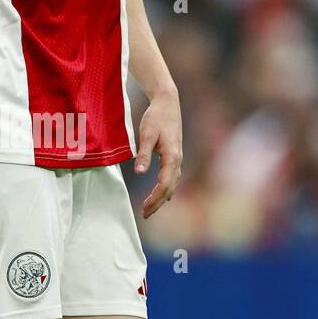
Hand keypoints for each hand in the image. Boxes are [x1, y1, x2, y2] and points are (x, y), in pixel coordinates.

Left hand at [134, 89, 182, 219]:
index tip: (143, 209)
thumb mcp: (147, 134)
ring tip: (150, 209)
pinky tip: (162, 195)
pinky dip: (166, 189)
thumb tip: (139, 172)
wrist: (168, 103)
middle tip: (145, 215)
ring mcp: (178, 158)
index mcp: (172, 157)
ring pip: (172, 184)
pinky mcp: (174, 156)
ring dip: (162, 198)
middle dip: (158, 203)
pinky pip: (172, 178)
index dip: (154, 199)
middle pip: (169, 189)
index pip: (164, 185)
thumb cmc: (156, 117)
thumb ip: (144, 153)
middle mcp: (178, 160)